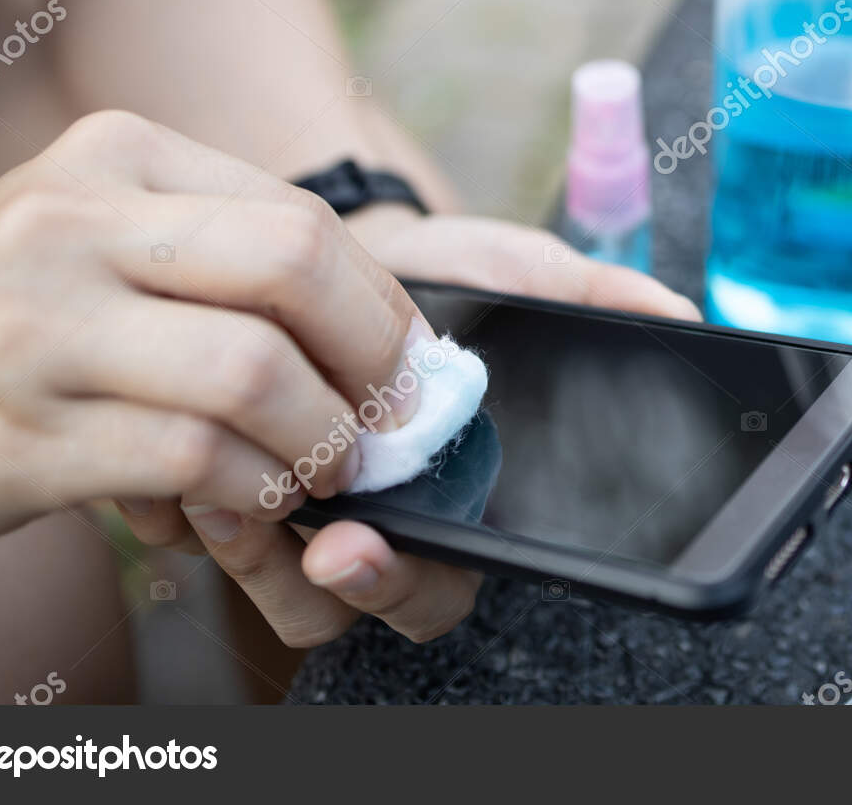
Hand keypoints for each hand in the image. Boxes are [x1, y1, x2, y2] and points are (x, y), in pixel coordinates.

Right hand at [0, 110, 426, 539]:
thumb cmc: (6, 303)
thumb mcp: (101, 225)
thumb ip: (222, 250)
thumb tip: (380, 329)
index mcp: (118, 155)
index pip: (300, 219)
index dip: (381, 304)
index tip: (413, 363)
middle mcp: (73, 223)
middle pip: (294, 267)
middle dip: (374, 357)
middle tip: (396, 420)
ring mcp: (39, 327)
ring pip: (252, 372)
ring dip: (321, 438)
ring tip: (329, 469)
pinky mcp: (20, 435)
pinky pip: (190, 460)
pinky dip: (253, 488)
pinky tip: (254, 498)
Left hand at [134, 206, 701, 648]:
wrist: (329, 241)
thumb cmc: (442, 271)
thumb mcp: (520, 272)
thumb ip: (598, 296)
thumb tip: (679, 314)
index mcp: (458, 495)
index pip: (445, 583)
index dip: (403, 582)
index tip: (354, 548)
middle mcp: (386, 524)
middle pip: (351, 609)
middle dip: (311, 580)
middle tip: (280, 524)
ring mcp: (307, 515)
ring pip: (275, 592)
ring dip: (241, 548)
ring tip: (210, 478)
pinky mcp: (236, 488)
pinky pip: (208, 543)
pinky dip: (182, 509)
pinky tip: (171, 455)